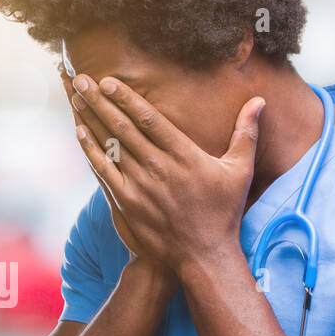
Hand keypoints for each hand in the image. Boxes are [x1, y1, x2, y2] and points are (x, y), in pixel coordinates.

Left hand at [69, 73, 263, 278]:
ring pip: (109, 145)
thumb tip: (259, 101)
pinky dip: (90, 150)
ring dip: (90, 120)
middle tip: (82, 80)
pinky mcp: (127, 202)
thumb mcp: (240, 170)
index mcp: (184, 155)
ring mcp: (140, 186)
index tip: (108, 81)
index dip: (126, 98)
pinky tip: (79, 132)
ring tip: (76, 97)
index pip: (149, 119)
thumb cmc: (223, 212)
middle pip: (123, 127)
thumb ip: (246, 133)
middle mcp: (159, 167)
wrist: (203, 255)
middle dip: (100, 102)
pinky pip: (103, 171)